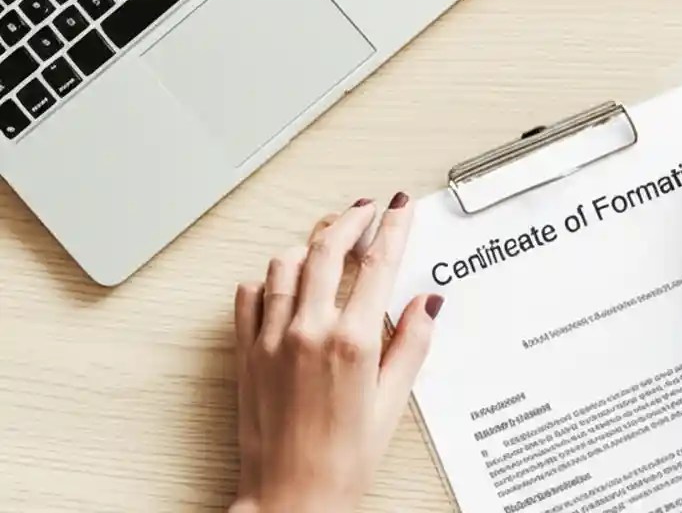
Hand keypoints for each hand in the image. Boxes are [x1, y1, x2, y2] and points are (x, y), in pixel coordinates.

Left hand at [231, 193, 444, 512]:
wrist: (290, 500)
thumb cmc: (342, 463)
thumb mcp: (392, 404)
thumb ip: (410, 345)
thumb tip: (426, 304)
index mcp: (352, 343)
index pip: (377, 265)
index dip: (393, 227)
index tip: (400, 208)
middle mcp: (308, 332)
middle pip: (327, 250)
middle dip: (349, 220)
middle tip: (364, 210)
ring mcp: (272, 340)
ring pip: (285, 265)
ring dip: (309, 245)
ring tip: (326, 240)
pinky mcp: (247, 354)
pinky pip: (250, 296)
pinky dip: (267, 279)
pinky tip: (282, 282)